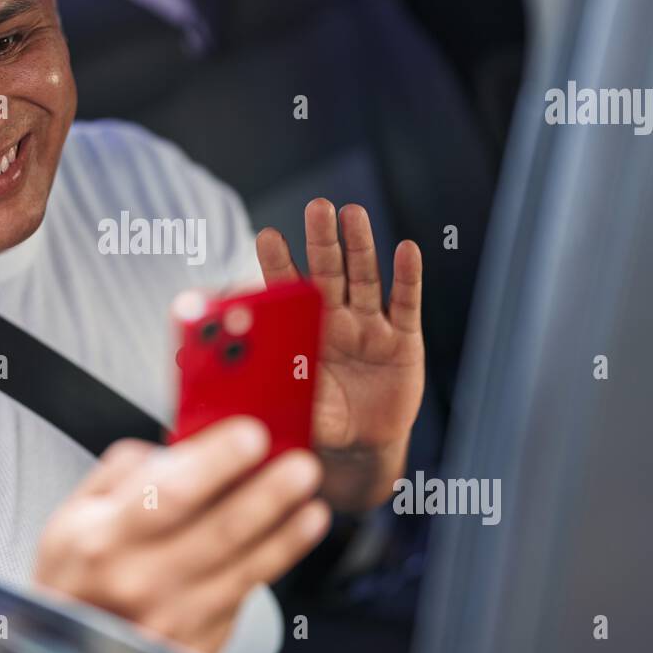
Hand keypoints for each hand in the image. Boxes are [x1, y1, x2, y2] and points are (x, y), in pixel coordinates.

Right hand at [33, 417, 328, 652]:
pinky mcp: (196, 645)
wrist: (65, 650)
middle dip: (269, 495)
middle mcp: (140, 581)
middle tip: (301, 466)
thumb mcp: (73, 515)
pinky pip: (240, 599)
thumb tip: (175, 446)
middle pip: (220, 532)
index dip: (218, 462)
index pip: (170, 493)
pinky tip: (288, 540)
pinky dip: (269, 566)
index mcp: (106, 538)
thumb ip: (122, 471)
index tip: (252, 435)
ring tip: (312, 507)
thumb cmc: (73, 579)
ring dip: (285, 536)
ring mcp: (172, 620)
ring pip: (243, 572)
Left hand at [256, 199, 424, 508]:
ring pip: (366, 278)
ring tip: (354, 214)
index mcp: (304, 331)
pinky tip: (407, 250)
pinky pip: (405, 304)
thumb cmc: (322, 421)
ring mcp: (370, 326)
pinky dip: (408, 277)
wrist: (363, 445)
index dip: (279, 264)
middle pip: (329, 272)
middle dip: (323, 240)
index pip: (290, 290)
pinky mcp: (403, 340)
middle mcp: (337, 319)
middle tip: (317, 207)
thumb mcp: (295, 409)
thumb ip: (277, 394)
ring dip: (361, 246)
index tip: (267, 236)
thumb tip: (244, 391)